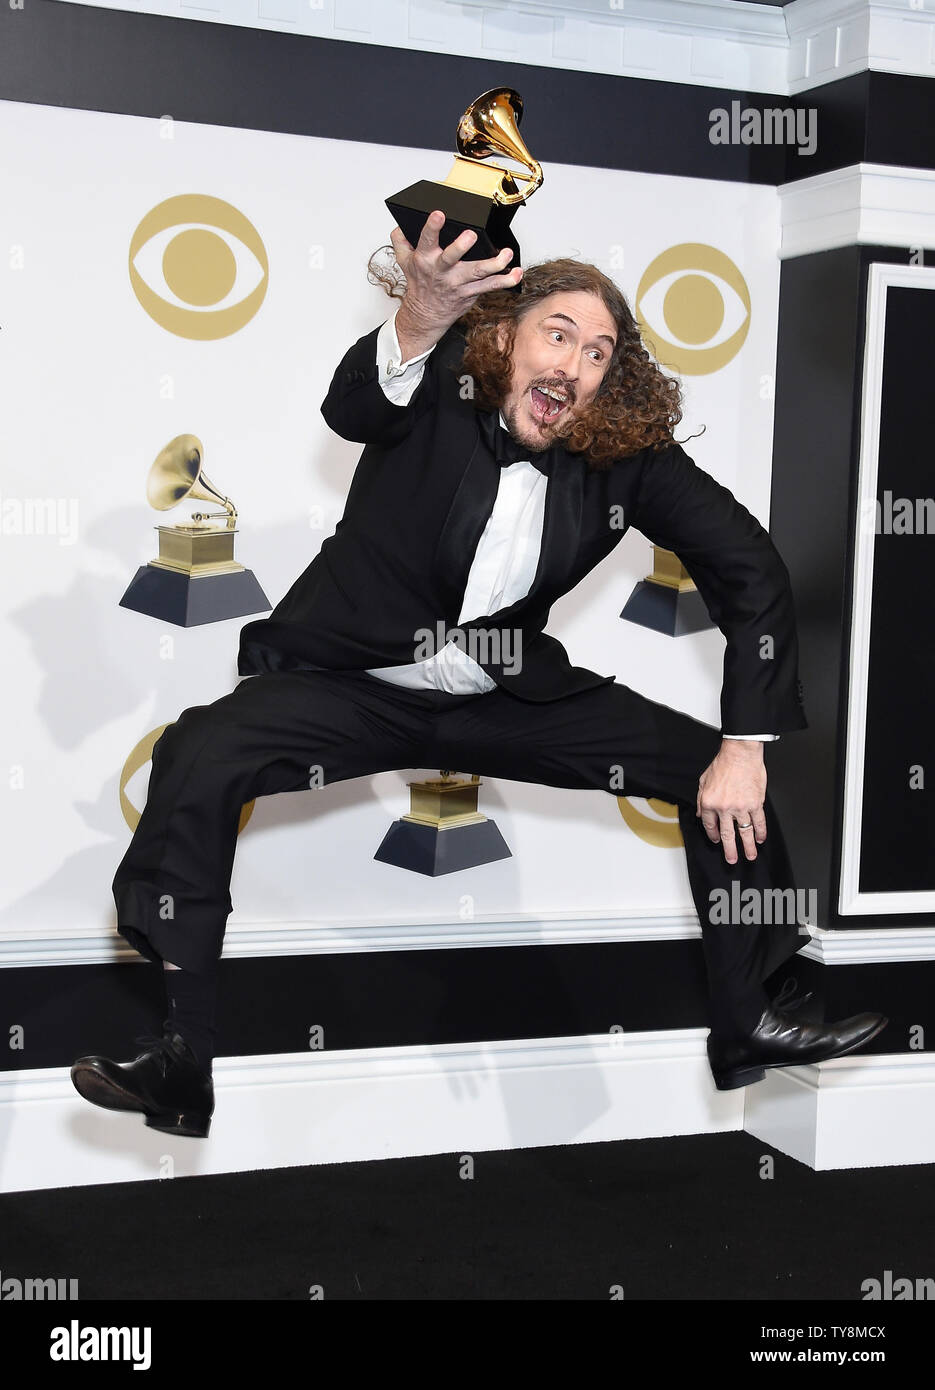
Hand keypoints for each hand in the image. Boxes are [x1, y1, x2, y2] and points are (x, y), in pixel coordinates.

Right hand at [389, 211, 522, 357]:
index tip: (439, 214)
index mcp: (425, 259)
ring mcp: (459, 283)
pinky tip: (517, 273)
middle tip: (470, 235)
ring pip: (478, 273)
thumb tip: (400, 224)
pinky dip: (506, 281)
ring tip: (506, 254)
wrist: (426, 314)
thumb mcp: (404, 261)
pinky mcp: (472, 292)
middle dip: (461, 247)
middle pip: (452, 258)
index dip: (432, 227)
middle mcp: (443, 271)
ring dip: (494, 264)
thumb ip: (400, 240)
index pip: (426, 240)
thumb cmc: (419, 284)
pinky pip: (491, 286)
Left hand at [695, 740, 767, 864]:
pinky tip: (760, 838)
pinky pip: (759, 821)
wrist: (740, 754)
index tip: (716, 840)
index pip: (709, 825)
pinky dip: (761, 831)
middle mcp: (724, 808)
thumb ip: (700, 799)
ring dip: (747, 846)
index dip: (713, 834)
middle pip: (727, 834)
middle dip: (729, 849)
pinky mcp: (755, 803)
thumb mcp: (703, 781)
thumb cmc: (723, 764)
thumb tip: (699, 814)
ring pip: (744, 831)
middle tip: (732, 859)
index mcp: (709, 802)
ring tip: (750, 856)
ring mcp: (741, 807)